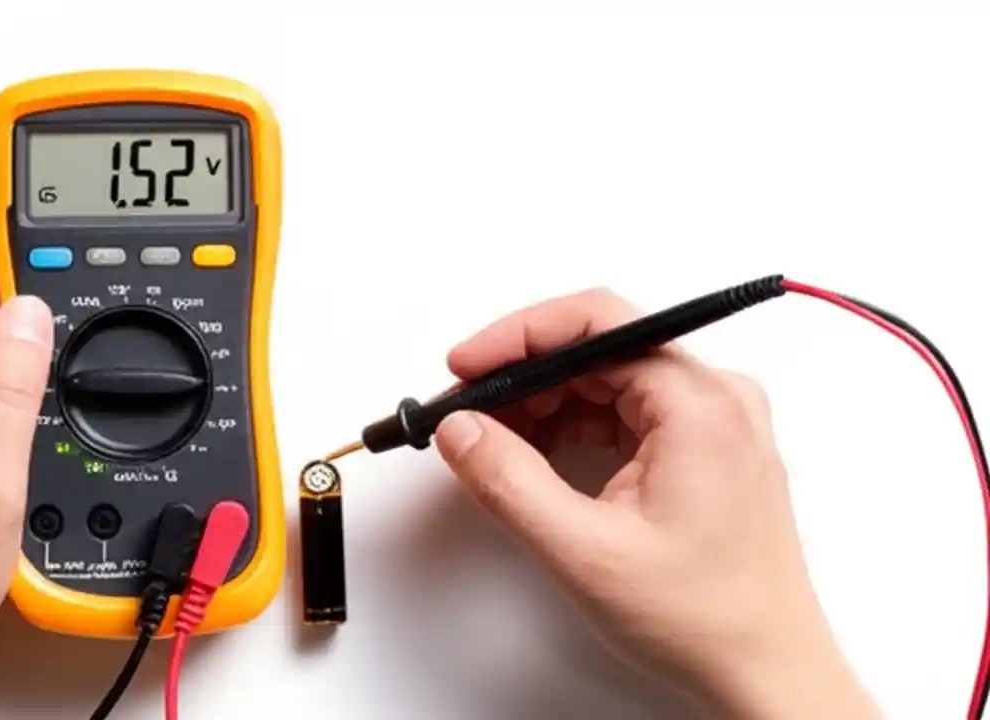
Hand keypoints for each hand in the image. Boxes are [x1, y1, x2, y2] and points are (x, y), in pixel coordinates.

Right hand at [433, 288, 878, 718]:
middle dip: (522, 373)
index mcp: (701, 404)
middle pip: (598, 347)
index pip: (595, 323)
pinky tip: (536, 455)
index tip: (465, 365)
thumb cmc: (705, 619)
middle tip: (464, 410)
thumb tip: (460, 429)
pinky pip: (626, 411)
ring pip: (608, 378)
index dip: (517, 336)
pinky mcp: (703, 448)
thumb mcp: (585, 551)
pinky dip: (574, 426)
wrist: (765, 673)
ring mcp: (714, 422)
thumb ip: (509, 482)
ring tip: (492, 439)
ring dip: (545, 401)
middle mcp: (716, 398)